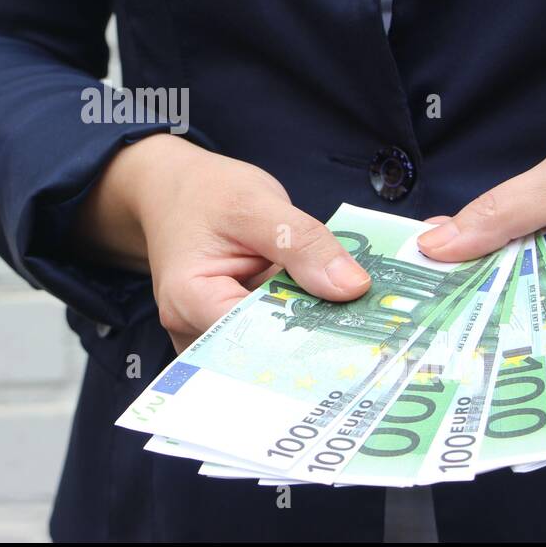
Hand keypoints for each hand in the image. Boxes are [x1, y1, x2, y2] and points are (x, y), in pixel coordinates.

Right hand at [75, 134, 370, 351]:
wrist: (174, 191)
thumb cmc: (206, 193)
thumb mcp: (257, 204)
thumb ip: (303, 244)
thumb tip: (353, 288)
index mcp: (190, 300)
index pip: (256, 338)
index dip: (309, 339)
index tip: (362, 339)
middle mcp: (192, 331)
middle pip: (263, 355)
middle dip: (315, 343)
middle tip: (372, 336)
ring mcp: (207, 338)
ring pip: (268, 352)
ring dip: (308, 334)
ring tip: (354, 324)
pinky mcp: (226, 335)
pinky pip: (266, 339)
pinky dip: (297, 326)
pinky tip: (327, 315)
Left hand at [417, 104, 545, 315]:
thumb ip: (498, 213)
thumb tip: (435, 245)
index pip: (536, 307)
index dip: (480, 307)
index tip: (431, 306)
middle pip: (540, 323)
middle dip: (485, 314)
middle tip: (428, 310)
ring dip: (504, 306)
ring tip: (452, 302)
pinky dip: (529, 298)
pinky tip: (492, 289)